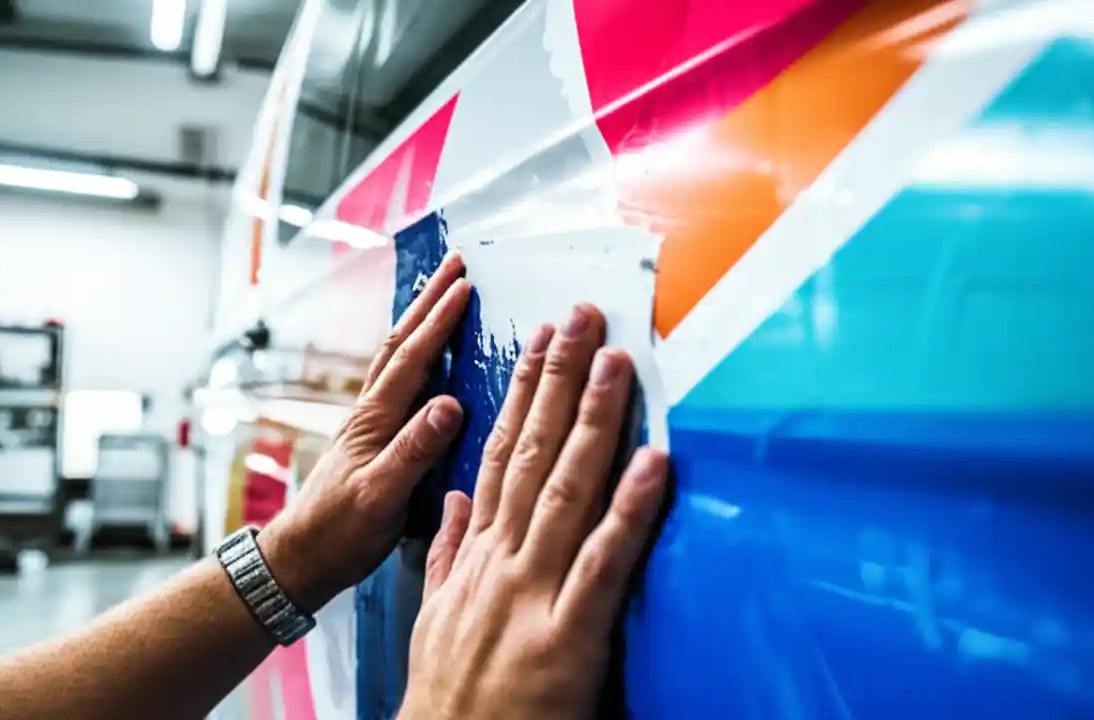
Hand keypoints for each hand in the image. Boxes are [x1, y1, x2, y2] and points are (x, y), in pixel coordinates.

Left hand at [258, 253, 470, 612]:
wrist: (301, 559)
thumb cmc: (339, 534)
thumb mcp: (380, 499)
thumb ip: (414, 452)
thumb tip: (450, 404)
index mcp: (375, 421)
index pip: (412, 360)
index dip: (439, 322)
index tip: (465, 285)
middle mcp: (370, 413)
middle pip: (400, 344)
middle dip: (429, 301)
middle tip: (455, 263)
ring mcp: (369, 424)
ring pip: (396, 358)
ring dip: (420, 321)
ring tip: (440, 291)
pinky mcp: (372, 439)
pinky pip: (397, 383)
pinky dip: (414, 354)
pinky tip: (426, 356)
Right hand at [400, 306, 668, 718]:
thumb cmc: (451, 691)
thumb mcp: (438, 612)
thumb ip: (449, 551)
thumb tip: (457, 501)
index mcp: (479, 552)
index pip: (500, 454)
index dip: (522, 393)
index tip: (540, 342)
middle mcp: (503, 557)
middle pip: (532, 453)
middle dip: (559, 381)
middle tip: (583, 317)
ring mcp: (534, 592)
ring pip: (567, 490)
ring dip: (593, 421)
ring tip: (616, 362)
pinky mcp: (569, 634)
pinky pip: (606, 561)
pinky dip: (631, 508)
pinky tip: (655, 461)